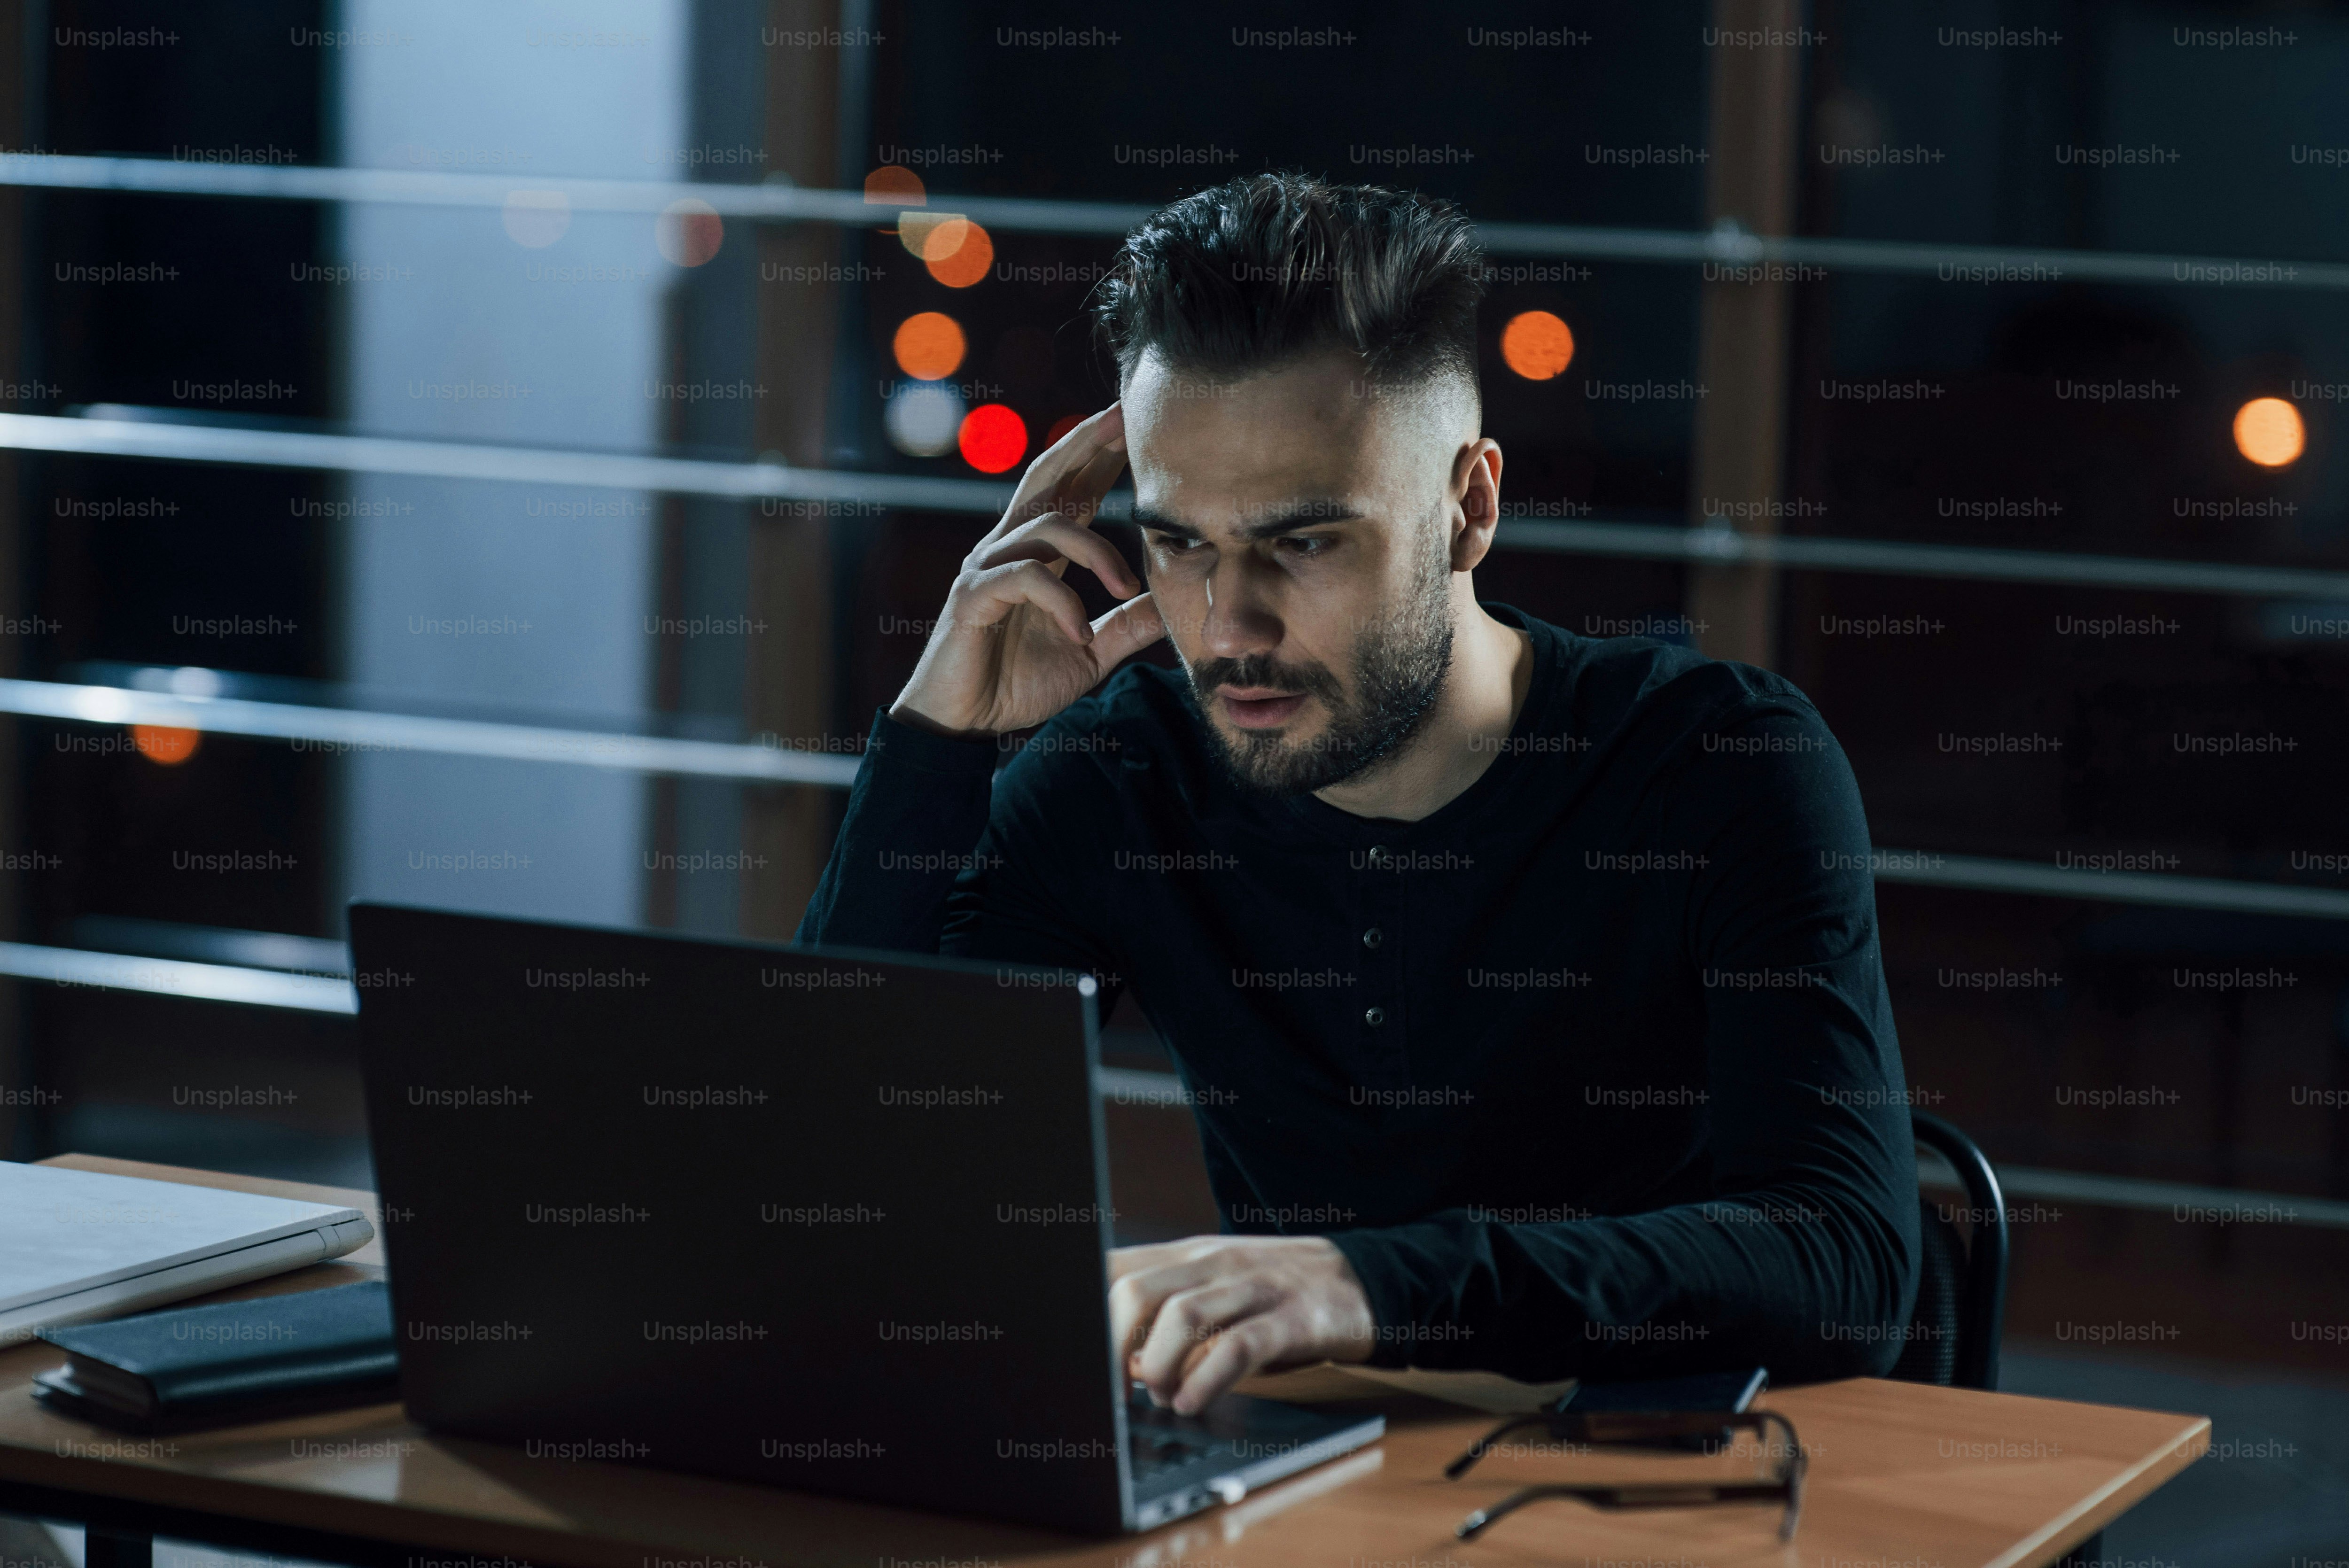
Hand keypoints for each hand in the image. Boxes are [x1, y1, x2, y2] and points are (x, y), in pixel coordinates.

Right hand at [890, 404, 1164, 736]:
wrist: (963, 725)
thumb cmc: (1016, 685)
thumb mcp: (1090, 652)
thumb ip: (1127, 625)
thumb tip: (1173, 603)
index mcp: (1035, 556)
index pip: (1071, 492)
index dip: (1100, 457)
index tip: (1136, 427)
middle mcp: (1008, 549)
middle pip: (1046, 476)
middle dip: (1085, 443)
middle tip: (1125, 417)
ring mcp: (986, 568)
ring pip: (1046, 526)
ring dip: (1097, 551)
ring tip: (1125, 587)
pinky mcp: (972, 596)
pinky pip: (1026, 578)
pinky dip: (1063, 602)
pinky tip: (1081, 634)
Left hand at [1108, 1235, 1376, 1414]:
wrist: (1359, 1279)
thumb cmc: (1272, 1293)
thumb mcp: (1214, 1288)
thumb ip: (1165, 1313)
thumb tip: (1113, 1365)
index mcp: (1188, 1255)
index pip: (1114, 1265)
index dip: (1082, 1309)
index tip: (1073, 1353)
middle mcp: (1215, 1263)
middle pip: (1137, 1290)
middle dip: (1109, 1345)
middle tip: (1109, 1390)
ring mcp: (1253, 1288)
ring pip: (1183, 1314)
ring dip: (1155, 1365)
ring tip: (1157, 1396)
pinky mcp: (1291, 1321)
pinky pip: (1239, 1348)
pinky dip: (1207, 1381)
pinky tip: (1192, 1403)